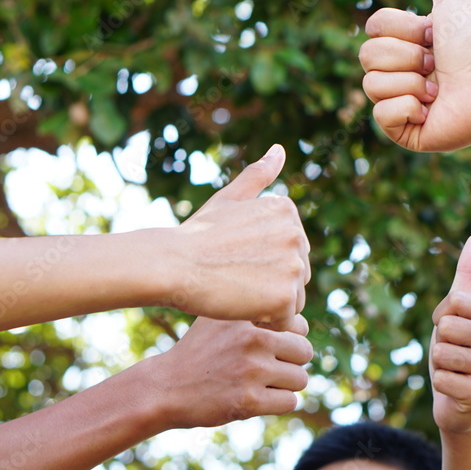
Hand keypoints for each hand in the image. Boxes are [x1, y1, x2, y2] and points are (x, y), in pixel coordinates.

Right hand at [150, 315, 311, 428]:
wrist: (164, 387)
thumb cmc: (197, 351)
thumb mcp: (220, 317)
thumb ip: (255, 311)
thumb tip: (290, 308)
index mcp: (248, 317)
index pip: (299, 325)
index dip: (289, 338)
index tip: (271, 347)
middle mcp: (252, 340)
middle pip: (305, 352)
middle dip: (292, 363)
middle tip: (271, 369)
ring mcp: (251, 371)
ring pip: (300, 379)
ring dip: (285, 386)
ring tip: (261, 384)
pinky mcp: (248, 401)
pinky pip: (289, 402)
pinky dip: (278, 403)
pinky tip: (257, 398)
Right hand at [165, 144, 310, 330]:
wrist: (173, 265)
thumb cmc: (196, 235)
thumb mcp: (229, 198)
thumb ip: (258, 175)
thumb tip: (280, 149)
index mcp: (287, 210)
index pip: (291, 250)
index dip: (264, 262)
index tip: (236, 258)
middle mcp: (297, 234)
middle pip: (296, 275)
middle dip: (271, 283)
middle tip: (235, 278)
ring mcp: (293, 266)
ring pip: (293, 299)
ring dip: (269, 303)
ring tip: (237, 292)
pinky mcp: (285, 296)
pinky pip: (286, 319)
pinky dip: (266, 320)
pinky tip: (241, 308)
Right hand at [361, 0, 470, 151]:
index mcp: (407, 44)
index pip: (373, 29)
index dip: (402, 30)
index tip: (433, 36)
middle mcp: (402, 74)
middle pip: (366, 56)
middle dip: (406, 57)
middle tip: (437, 65)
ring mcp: (402, 105)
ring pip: (371, 86)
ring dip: (410, 82)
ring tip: (439, 88)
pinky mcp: (406, 133)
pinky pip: (381, 117)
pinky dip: (407, 109)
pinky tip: (432, 110)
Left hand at [430, 235, 470, 434]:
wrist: (459, 402)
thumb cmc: (457, 349)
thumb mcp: (458, 311)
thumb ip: (467, 274)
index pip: (453, 302)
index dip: (442, 317)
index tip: (454, 332)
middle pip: (446, 326)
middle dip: (441, 342)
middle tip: (455, 355)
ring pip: (441, 352)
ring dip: (440, 364)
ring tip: (456, 371)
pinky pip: (440, 378)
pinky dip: (441, 385)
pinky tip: (456, 390)